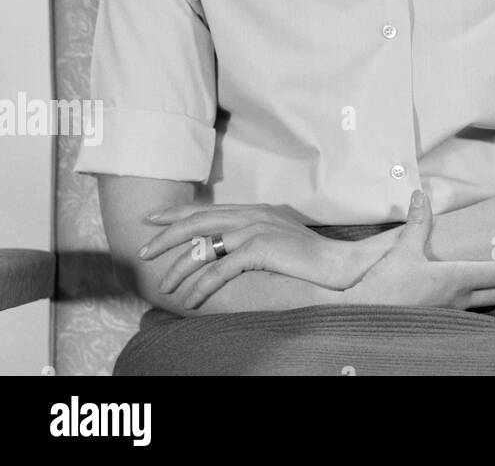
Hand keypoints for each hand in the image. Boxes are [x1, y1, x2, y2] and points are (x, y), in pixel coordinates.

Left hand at [138, 203, 393, 307]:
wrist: (336, 263)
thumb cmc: (308, 257)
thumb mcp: (276, 238)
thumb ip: (251, 235)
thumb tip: (222, 248)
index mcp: (254, 210)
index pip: (206, 208)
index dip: (176, 212)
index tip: (151, 219)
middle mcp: (252, 214)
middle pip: (196, 221)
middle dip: (165, 237)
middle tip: (143, 252)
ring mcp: (255, 229)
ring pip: (202, 247)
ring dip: (179, 270)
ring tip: (165, 288)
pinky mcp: (259, 248)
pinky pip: (217, 271)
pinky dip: (199, 287)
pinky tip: (189, 301)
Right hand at [344, 190, 494, 309]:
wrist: (361, 321)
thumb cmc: (384, 287)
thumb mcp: (403, 250)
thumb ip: (416, 222)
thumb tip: (420, 195)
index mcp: (458, 279)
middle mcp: (462, 299)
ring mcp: (452, 314)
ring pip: (489, 302)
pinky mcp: (439, 321)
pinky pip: (470, 309)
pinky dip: (482, 299)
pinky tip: (480, 294)